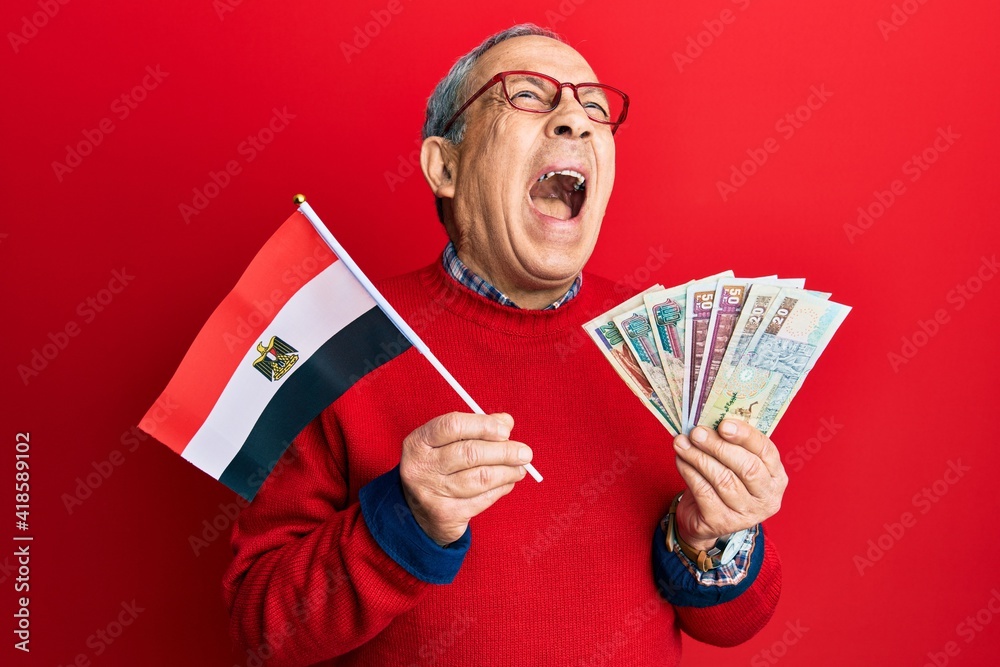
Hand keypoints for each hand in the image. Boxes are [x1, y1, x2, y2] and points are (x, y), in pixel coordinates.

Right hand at [400, 412, 531, 545]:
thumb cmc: (440, 468)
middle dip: (504, 452)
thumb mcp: (448, 444)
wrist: (419, 513)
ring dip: (507, 472)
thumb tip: (506, 422)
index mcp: (419, 442)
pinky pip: (483, 499)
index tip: (506, 430)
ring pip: (480, 478)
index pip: (453, 425)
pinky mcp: (446, 515)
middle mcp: (421, 467)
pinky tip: (507, 483)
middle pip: (470, 453)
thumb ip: (476, 428)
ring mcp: (431, 493)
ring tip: (520, 468)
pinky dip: (501, 489)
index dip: (483, 425)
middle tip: (525, 453)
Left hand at [671, 419, 786, 550]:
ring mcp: (747, 514)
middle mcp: (767, 498)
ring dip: (698, 457)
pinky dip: (689, 472)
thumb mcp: (733, 463)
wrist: (704, 518)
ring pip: (723, 479)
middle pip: (747, 467)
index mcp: (776, 476)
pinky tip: (681, 460)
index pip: (766, 451)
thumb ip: (730, 443)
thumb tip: (708, 421)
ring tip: (682, 442)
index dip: (745, 436)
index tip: (723, 424)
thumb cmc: (722, 481)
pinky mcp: (722, 523)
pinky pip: (704, 492)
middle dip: (718, 446)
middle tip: (696, 432)